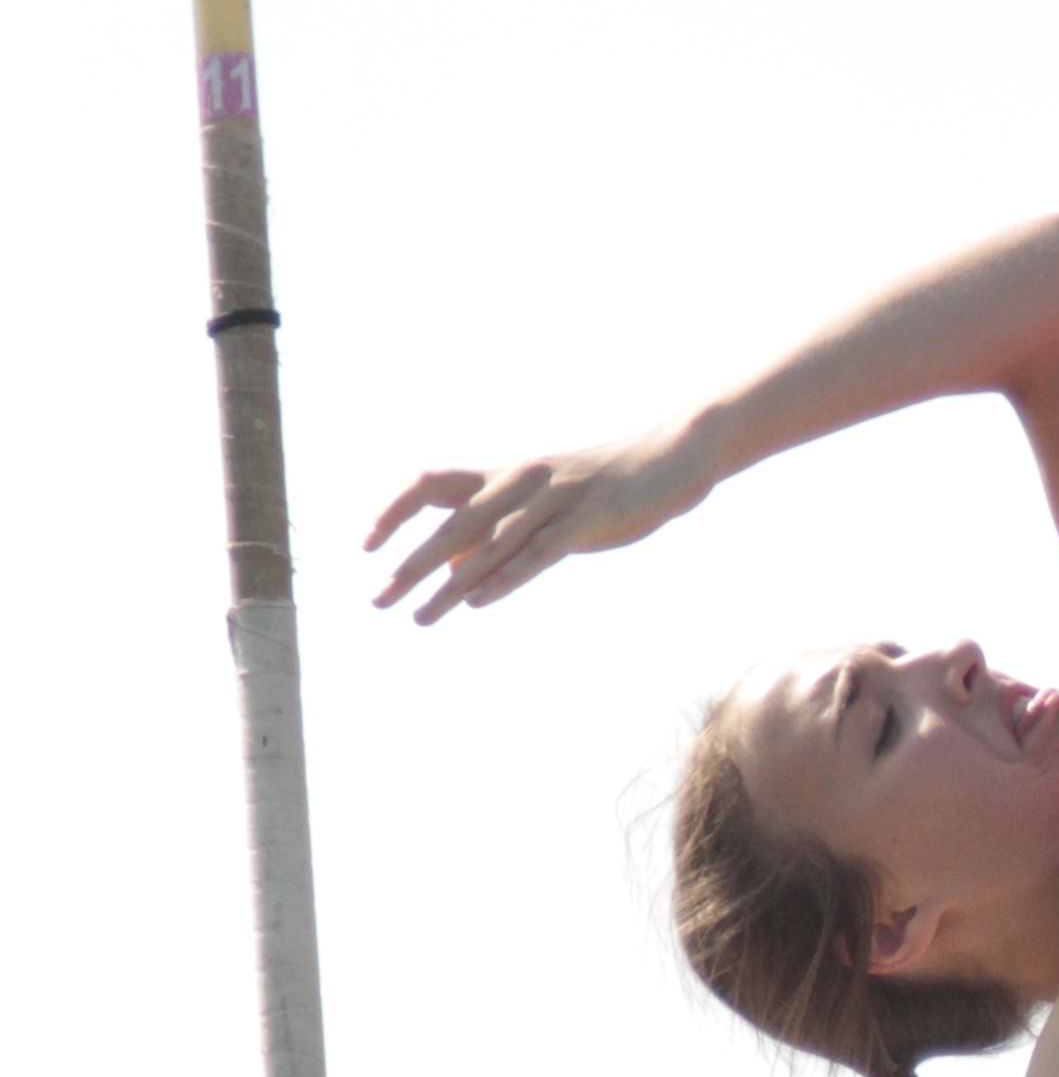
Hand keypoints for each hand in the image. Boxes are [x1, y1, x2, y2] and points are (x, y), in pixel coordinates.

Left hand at [365, 422, 713, 624]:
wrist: (673, 457)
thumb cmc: (608, 486)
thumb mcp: (547, 509)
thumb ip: (502, 534)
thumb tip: (452, 571)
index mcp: (504, 475)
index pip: (430, 485)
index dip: (394, 512)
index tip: (366, 546)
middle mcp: (520, 482)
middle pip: (450, 524)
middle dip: (410, 565)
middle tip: (379, 600)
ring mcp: (555, 499)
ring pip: (490, 544)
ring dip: (450, 585)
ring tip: (420, 619)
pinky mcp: (590, 517)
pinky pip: (540, 552)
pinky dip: (506, 577)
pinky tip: (478, 602)